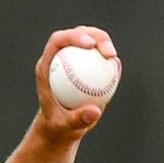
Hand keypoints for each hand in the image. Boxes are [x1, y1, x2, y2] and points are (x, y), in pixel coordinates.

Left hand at [31, 26, 117, 142]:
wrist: (60, 127)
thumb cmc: (58, 127)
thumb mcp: (64, 127)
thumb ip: (77, 119)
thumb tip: (95, 111)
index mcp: (47, 66)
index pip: (58, 42)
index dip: (74, 36)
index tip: (90, 45)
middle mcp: (60, 58)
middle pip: (77, 35)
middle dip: (95, 35)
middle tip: (108, 51)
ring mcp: (74, 60)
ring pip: (91, 42)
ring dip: (104, 43)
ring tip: (112, 56)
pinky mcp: (86, 67)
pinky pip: (99, 58)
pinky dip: (108, 60)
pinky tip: (116, 65)